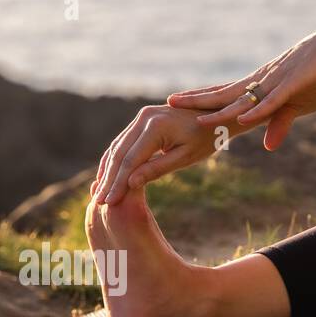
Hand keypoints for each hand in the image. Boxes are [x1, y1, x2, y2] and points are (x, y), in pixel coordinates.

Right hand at [91, 105, 241, 204]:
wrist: (218, 113)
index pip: (130, 161)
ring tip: (99, 193)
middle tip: (98, 202)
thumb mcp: (185, 157)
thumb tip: (131, 183)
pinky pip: (123, 142)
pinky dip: (114, 160)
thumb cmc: (206, 138)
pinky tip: (107, 176)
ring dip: (107, 171)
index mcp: (155, 126)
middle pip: (119, 154)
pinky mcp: (142, 119)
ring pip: (118, 147)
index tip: (108, 203)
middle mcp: (144, 117)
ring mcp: (141, 116)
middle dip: (108, 180)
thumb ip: (157, 169)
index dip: (118, 183)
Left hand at [168, 21, 315, 150]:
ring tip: (197, 118)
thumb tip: (268, 148)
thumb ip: (278, 124)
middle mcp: (260, 81)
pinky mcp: (293, 85)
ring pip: (242, 99)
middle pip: (223, 93)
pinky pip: (271, 101)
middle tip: (168, 103)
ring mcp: (275, 82)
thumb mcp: (294, 103)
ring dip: (220, 110)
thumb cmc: (314, 71)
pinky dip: (256, 110)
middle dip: (196, 100)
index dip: (199, 98)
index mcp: (257, 84)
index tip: (175, 102)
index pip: (221, 93)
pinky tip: (240, 117)